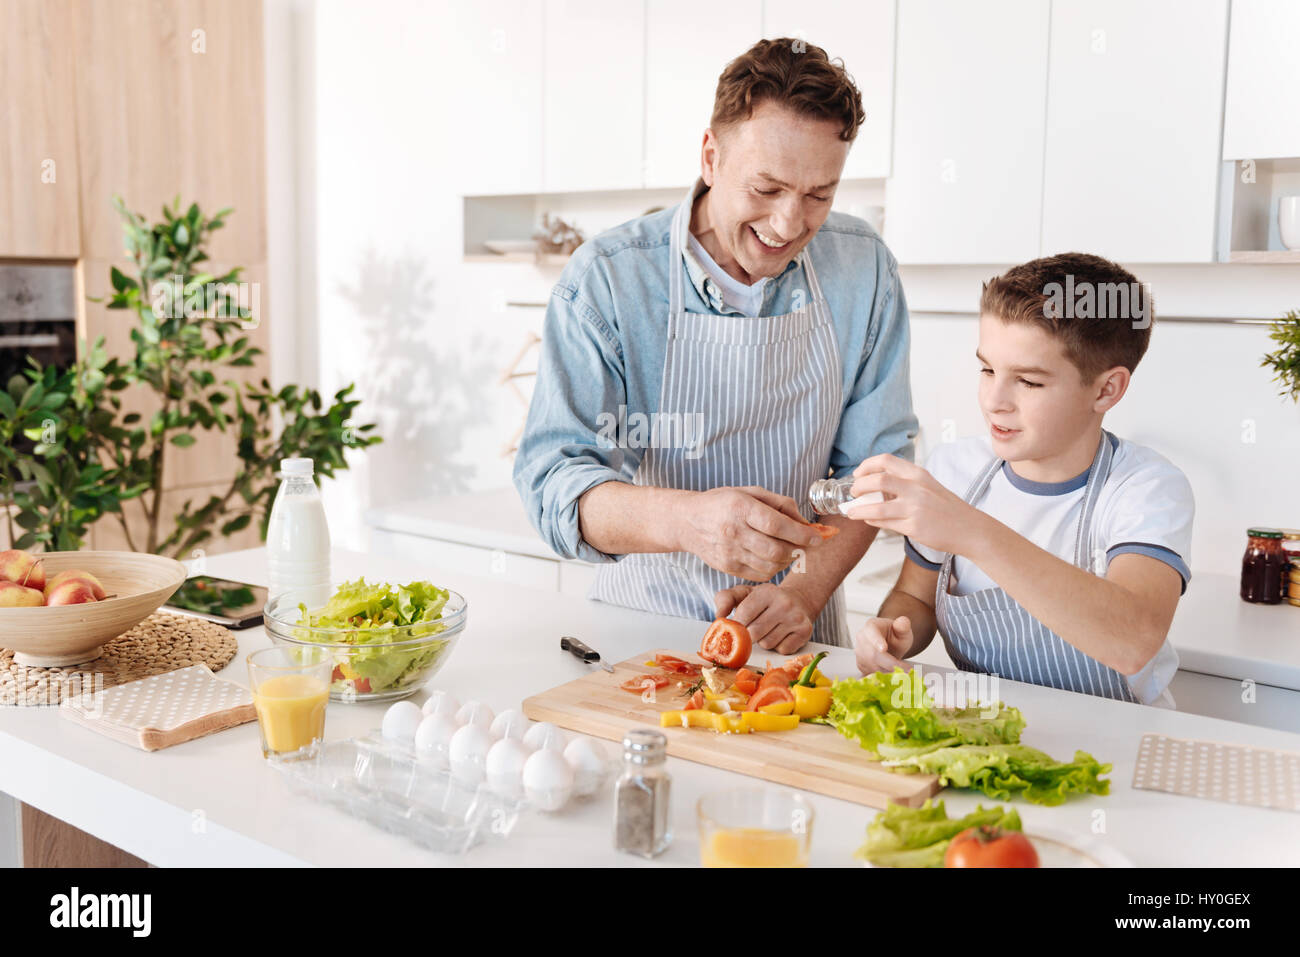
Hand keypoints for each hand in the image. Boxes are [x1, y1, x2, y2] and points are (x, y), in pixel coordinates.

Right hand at [677, 486, 823, 581]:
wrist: (688, 521)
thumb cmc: (722, 503)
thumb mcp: (750, 492)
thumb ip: (780, 504)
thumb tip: (805, 522)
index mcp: (740, 508)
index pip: (776, 525)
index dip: (801, 533)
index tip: (817, 537)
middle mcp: (733, 532)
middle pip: (775, 550)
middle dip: (798, 549)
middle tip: (807, 544)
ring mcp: (729, 553)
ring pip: (770, 566)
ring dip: (788, 560)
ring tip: (790, 549)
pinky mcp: (727, 567)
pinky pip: (760, 575)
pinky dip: (774, 569)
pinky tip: (774, 558)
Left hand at [714, 583, 815, 654]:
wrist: (798, 601)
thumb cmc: (766, 600)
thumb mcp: (745, 593)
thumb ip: (725, 599)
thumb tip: (719, 617)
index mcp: (767, 591)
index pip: (744, 615)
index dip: (737, 624)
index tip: (738, 625)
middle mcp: (784, 603)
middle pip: (754, 633)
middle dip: (749, 635)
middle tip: (753, 628)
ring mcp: (796, 618)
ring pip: (767, 644)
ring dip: (763, 641)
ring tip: (769, 629)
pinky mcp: (805, 632)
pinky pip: (782, 650)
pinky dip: (778, 646)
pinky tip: (781, 634)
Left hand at [844, 454, 981, 555]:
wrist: (969, 529)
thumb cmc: (947, 508)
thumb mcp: (928, 486)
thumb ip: (905, 483)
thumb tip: (875, 486)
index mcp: (918, 474)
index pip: (885, 460)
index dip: (866, 466)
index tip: (858, 474)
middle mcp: (916, 488)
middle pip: (878, 480)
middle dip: (859, 486)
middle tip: (853, 492)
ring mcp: (915, 508)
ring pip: (877, 507)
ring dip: (859, 510)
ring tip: (851, 511)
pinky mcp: (914, 527)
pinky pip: (885, 523)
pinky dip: (871, 521)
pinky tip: (868, 520)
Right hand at [853, 615, 912, 673]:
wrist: (889, 643)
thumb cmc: (895, 635)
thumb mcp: (903, 630)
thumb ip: (903, 626)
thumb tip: (902, 622)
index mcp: (871, 626)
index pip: (872, 633)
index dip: (877, 641)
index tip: (883, 649)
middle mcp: (862, 638)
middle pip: (872, 654)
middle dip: (890, 664)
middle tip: (906, 670)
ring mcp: (859, 652)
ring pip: (872, 665)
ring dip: (888, 672)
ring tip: (903, 673)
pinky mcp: (860, 664)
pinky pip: (870, 673)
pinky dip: (882, 676)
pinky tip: (892, 675)